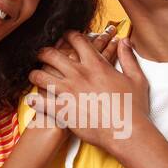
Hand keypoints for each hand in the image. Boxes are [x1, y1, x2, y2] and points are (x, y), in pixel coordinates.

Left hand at [27, 31, 148, 152]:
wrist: (127, 132)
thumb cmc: (133, 108)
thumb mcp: (136, 78)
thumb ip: (128, 57)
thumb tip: (125, 41)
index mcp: (96, 65)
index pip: (77, 41)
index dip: (69, 35)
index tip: (64, 37)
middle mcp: (79, 75)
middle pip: (52, 55)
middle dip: (44, 52)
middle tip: (41, 55)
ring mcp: (68, 92)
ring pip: (41, 76)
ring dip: (35, 75)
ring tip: (33, 76)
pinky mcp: (62, 110)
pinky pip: (40, 102)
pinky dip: (33, 100)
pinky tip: (31, 99)